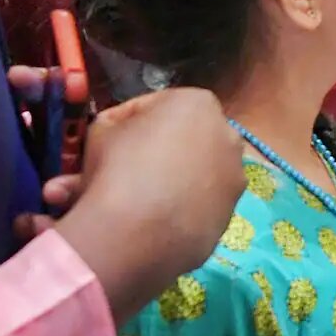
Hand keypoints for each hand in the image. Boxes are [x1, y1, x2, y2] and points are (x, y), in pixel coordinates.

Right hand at [50, 86, 244, 322]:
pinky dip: (180, 209)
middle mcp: (228, 136)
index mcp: (198, 104)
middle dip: (154, 151)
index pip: (157, 107)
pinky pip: (199, 205)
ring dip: (170, 180)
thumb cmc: (117, 168)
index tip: (109, 140)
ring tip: (135, 199)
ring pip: (195, 173)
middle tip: (122, 169)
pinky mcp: (230, 214)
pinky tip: (154, 221)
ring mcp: (234, 177)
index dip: (127, 122)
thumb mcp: (100, 130)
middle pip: (183, 139)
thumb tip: (117, 133)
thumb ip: (114, 123)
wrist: (135, 231)